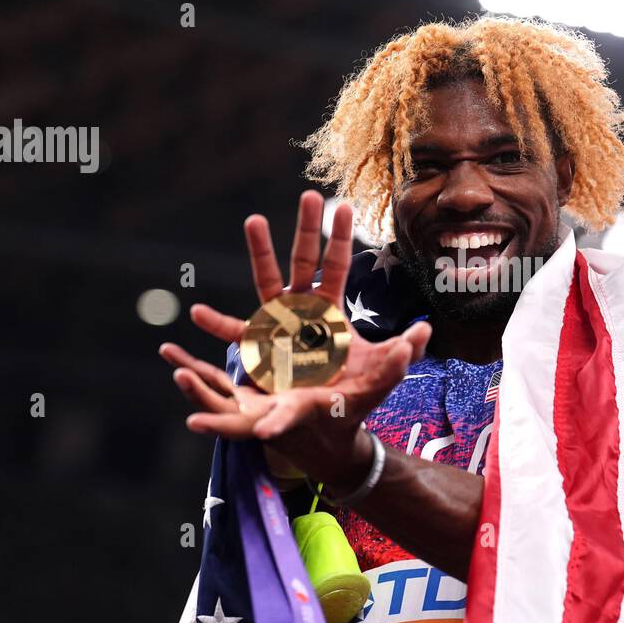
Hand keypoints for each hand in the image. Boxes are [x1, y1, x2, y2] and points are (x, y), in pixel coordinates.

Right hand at [162, 191, 431, 486]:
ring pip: (267, 281)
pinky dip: (216, 324)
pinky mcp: (258, 351)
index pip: (337, 265)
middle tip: (309, 194)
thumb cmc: (352, 396)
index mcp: (330, 310)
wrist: (327, 428)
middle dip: (305, 228)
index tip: (342, 204)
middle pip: (303, 261)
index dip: (339, 237)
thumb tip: (425, 330)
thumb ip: (401, 354)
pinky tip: (198, 312)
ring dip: (261, 251)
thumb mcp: (381, 375)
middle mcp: (302, 310)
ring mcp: (277, 325)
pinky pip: (235, 335)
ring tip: (255, 219)